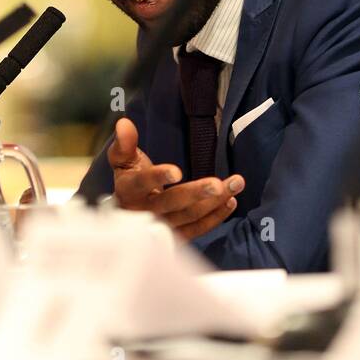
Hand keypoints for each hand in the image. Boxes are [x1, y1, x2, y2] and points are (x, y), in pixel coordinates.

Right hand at [108, 117, 243, 239]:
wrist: (130, 214)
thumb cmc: (130, 180)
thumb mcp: (123, 160)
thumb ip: (124, 143)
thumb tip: (124, 123)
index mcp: (129, 191)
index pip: (142, 183)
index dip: (158, 177)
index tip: (177, 171)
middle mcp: (144, 213)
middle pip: (172, 203)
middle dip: (196, 193)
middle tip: (218, 184)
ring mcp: (162, 228)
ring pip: (190, 217)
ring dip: (215, 202)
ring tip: (236, 183)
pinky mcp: (178, 237)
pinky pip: (199, 229)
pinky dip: (216, 217)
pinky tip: (231, 201)